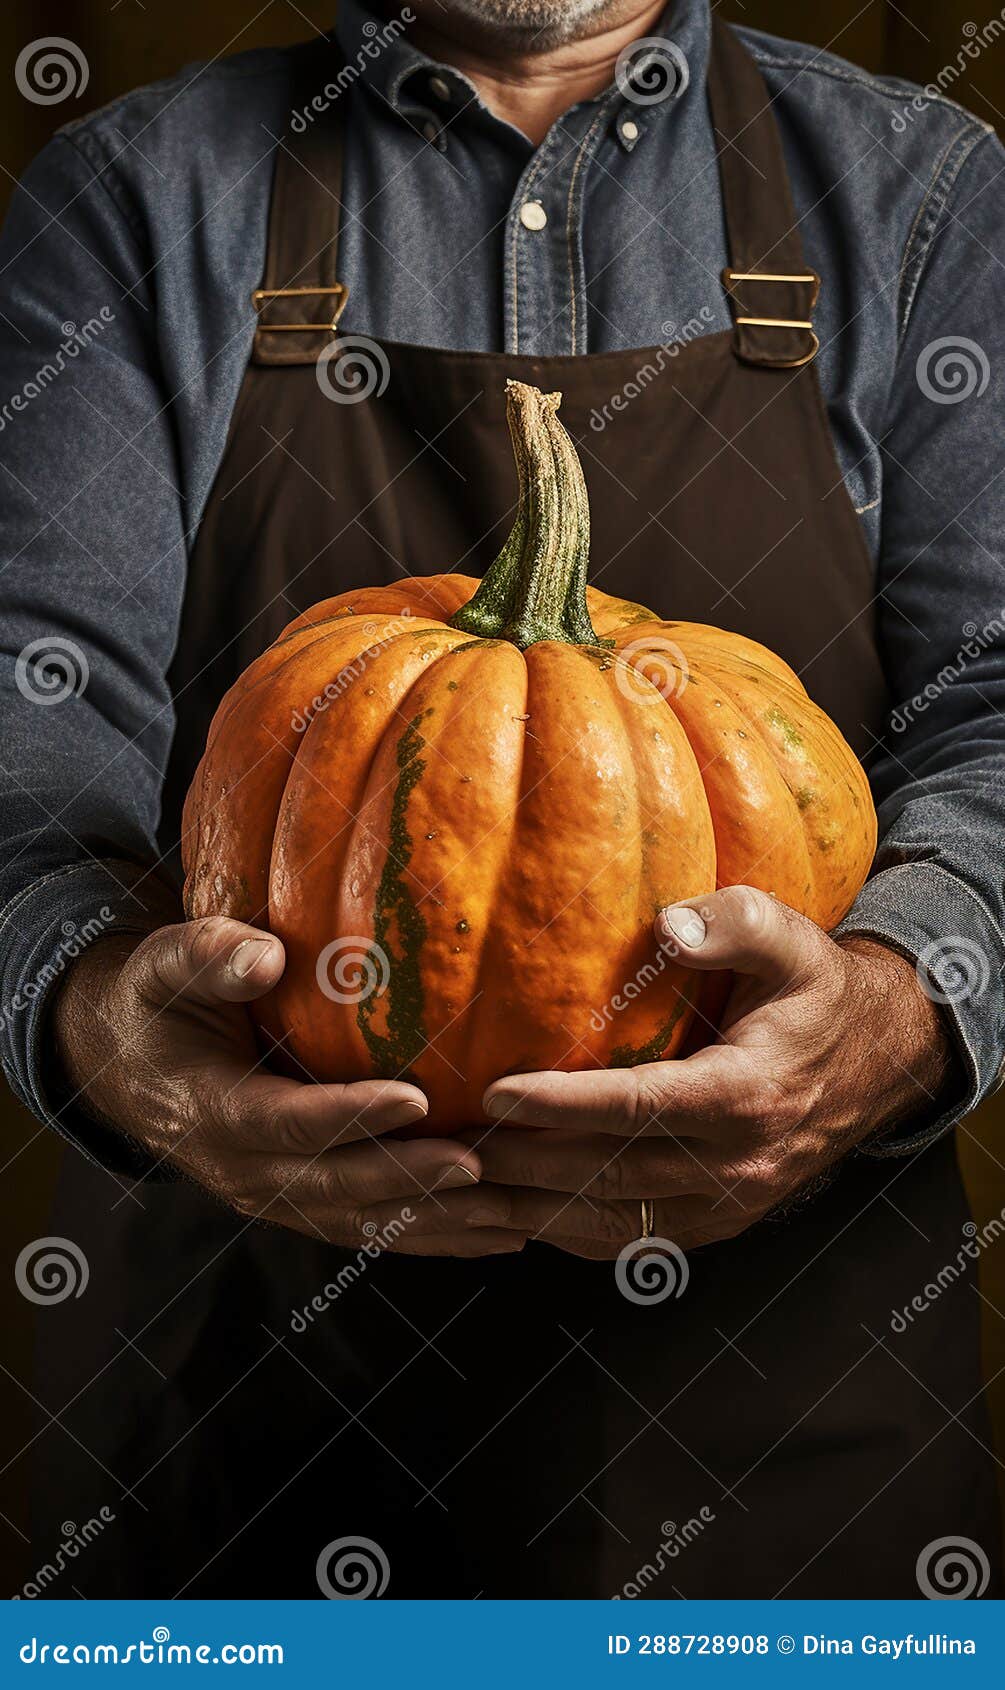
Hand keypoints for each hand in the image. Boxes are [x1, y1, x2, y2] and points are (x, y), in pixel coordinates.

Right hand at [53, 913, 524, 1257]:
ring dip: (435, 1221)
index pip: (285, 1122)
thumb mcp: (167, 967)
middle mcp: (243, 1171)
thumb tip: (263, 955)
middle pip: (333, 1185)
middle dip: (408, 1180)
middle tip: (480, 1164)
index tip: (414, 1100)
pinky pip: (371, 1229)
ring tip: (510, 1213)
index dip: (347, 1117)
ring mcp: (275, 1197)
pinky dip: (434, 1235)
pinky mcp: (304, 1206)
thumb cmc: (162, 1003)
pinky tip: (499, 1232)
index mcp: (212, 1110)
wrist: (134, 1066)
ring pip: (361, 1221)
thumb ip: (209, 956)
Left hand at [357, 887, 955, 1258]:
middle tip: (444, 1141)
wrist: (872, 1065)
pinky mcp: (711, 1227)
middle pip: (610, 1174)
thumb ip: (733, 923)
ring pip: (609, 1222)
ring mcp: (724, 1207)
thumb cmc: (812, 990)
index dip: (563, 1104)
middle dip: (523, 1163)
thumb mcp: (790, 938)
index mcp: (747, 1095)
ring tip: (454, 1183)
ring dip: (530, 1206)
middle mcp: (735, 1165)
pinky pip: (625, 1241)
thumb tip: (667, 924)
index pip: (639, 1106)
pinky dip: (562, 1230)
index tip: (495, 1092)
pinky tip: (507, 1208)